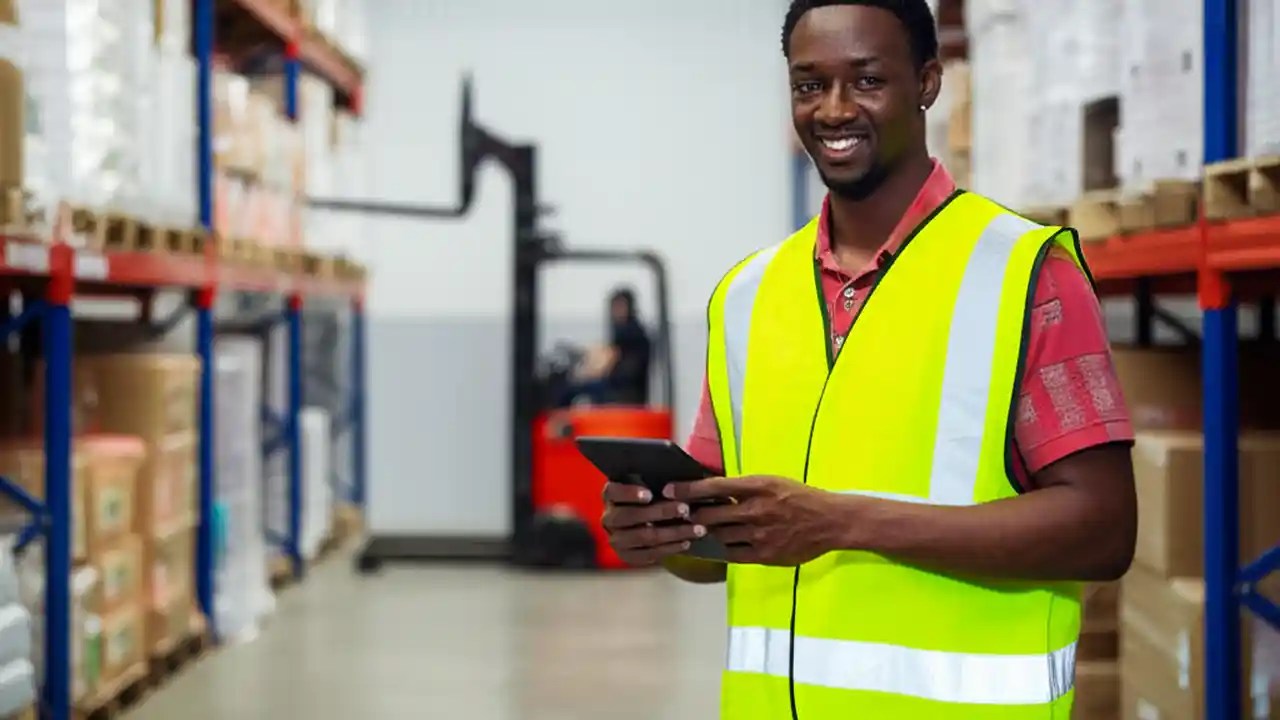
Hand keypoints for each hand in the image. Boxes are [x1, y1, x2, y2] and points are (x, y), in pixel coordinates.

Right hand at [600, 482, 707, 566]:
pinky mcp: (627, 556)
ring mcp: (616, 539)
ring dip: (672, 533)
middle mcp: (608, 518)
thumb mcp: (652, 481)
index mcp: (610, 495)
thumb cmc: (654, 494)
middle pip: (629, 516)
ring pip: (643, 537)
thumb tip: (676, 459)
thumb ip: (658, 475)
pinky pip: (648, 554)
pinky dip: (669, 549)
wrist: (649, 521)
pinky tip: (686, 542)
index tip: (649, 494)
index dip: (629, 493)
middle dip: (659, 512)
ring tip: (696, 528)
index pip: (613, 492)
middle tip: (685, 508)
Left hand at [664, 475, 842, 565]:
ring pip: (719, 535)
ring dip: (707, 532)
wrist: (831, 521)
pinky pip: (733, 553)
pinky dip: (723, 548)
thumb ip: (744, 487)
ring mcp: (760, 534)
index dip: (687, 489)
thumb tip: (713, 489)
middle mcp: (756, 510)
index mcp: (758, 486)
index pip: (713, 486)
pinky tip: (718, 544)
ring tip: (699, 529)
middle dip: (691, 514)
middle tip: (679, 514)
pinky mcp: (765, 554)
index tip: (669, 490)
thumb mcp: (772, 482)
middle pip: (710, 514)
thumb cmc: (800, 497)